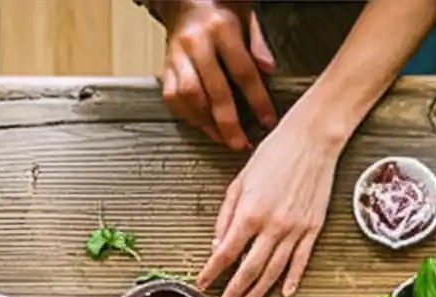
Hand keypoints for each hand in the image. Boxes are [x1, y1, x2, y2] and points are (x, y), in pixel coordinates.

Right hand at [160, 0, 276, 150]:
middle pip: (212, 90)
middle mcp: (195, 43)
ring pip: (187, 96)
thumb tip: (269, 69)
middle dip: (228, 122)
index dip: (257, 100)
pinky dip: (187, 116)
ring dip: (206, 122)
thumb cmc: (221, 9)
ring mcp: (177, 55)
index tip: (268, 121)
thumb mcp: (247, 17)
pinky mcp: (165, 65)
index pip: (243, 71)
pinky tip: (204, 126)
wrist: (187, 0)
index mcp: (221, 29)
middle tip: (241, 143)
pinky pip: (171, 96)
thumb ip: (258, 43)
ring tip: (223, 138)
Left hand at [195, 117, 336, 296]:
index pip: (227, 252)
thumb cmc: (275, 154)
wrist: (312, 141)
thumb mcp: (240, 180)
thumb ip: (227, 215)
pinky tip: (283, 292)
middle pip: (250, 269)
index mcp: (250, 212)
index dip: (213, 271)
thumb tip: (219, 244)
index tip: (203, 284)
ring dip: (259, 292)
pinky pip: (301, 260)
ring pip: (274, 270)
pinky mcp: (313, 228)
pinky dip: (292, 279)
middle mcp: (273, 226)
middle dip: (235, 291)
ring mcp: (296, 230)